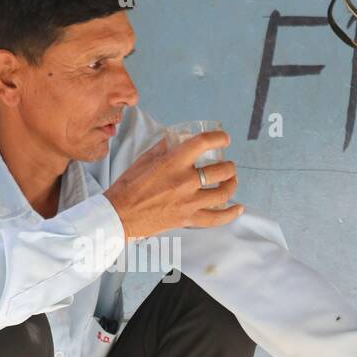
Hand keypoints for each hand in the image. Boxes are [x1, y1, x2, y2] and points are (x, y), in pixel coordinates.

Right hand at [103, 129, 243, 240]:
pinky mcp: (187, 219)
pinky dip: (230, 214)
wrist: (119, 215)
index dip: (218, 137)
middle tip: (227, 164)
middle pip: (220, 170)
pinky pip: (215, 219)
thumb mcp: (143, 159)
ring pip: (223, 193)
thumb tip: (175, 140)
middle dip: (228, 165)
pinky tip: (238, 208)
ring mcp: (188, 202)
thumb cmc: (127, 186)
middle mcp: (185, 181)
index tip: (224, 138)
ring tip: (232, 180)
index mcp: (173, 163)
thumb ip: (163, 148)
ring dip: (232, 184)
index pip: (203, 143)